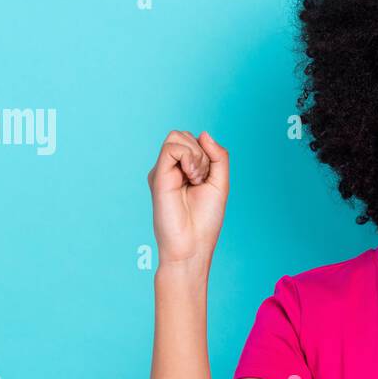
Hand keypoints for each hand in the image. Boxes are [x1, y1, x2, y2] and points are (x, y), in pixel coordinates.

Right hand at [147, 130, 229, 267]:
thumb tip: (204, 134)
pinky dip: (189, 157)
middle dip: (202, 152)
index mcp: (184, 170)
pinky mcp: (157, 174)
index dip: (208, 153)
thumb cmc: (205, 220)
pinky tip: (191, 178)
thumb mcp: (220, 183)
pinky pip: (172, 146)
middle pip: (185, 135)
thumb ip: (217, 156)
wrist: (192, 245)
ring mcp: (163, 170)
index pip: (195, 141)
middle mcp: (170, 168)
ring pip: (178, 136)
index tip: (208, 179)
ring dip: (196, 155)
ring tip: (196, 179)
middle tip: (201, 179)